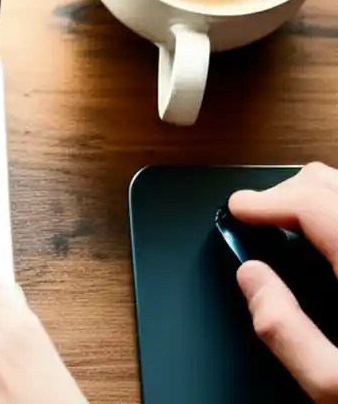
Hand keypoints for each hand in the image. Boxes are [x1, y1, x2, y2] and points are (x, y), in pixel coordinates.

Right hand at [229, 163, 337, 402]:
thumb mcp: (333, 387)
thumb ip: (285, 332)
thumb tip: (252, 280)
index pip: (315, 205)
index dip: (268, 200)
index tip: (242, 209)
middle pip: (336, 185)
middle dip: (291, 191)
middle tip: (262, 215)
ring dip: (324, 198)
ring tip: (296, 219)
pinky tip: (336, 239)